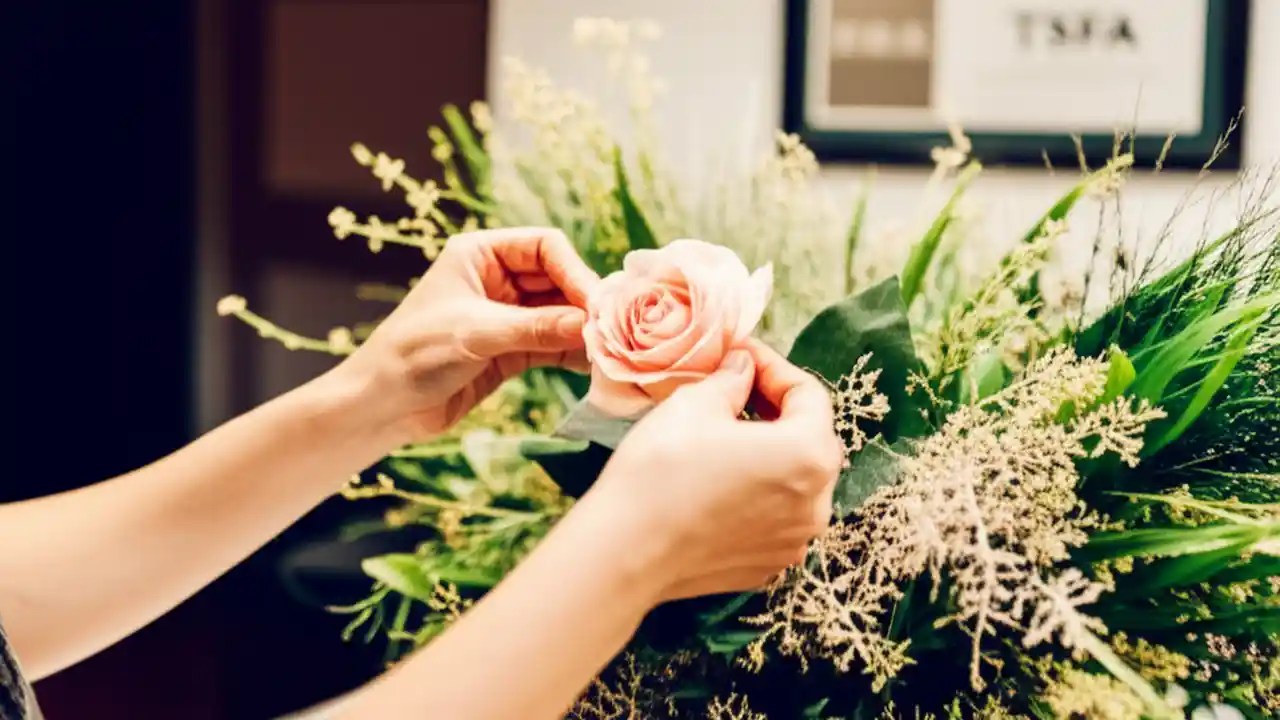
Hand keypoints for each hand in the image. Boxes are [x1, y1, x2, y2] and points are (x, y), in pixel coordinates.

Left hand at [330, 227, 598, 443]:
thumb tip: (590, 325)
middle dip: (583, 303)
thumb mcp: (476, 335)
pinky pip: (552, 345)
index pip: (545, 247)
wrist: (381, 407)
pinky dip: (573, 354)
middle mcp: (496, 280)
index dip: (574, 271)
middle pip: (558, 280)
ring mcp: (506, 316)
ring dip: (582, 331)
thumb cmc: (412, 355)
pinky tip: (594, 366)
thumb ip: (535, 328)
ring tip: (610, 350)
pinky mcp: (510, 351)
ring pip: (559, 315)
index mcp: (480, 254)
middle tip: (613, 329)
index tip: (596, 303)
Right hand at [587, 339, 842, 601]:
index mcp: (809, 455)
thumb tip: (744, 367)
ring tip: (725, 436)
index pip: (809, 395)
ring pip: (794, 481)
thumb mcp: (695, 402)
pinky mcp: (769, 565)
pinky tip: (718, 482)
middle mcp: (816, 504)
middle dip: (775, 409)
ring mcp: (795, 541)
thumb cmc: (661, 470)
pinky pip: (775, 516)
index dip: (773, 367)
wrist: (624, 551)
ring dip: (768, 453)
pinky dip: (757, 493)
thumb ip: (732, 378)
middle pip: (810, 439)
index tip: (741, 356)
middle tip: (735, 389)